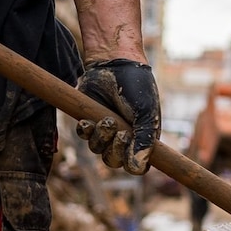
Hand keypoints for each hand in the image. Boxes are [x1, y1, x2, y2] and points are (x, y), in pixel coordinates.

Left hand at [76, 58, 158, 173]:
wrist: (114, 63)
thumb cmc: (136, 86)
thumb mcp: (146, 113)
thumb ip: (144, 140)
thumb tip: (138, 167)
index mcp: (142, 138)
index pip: (138, 166)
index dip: (134, 165)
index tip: (132, 153)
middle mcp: (124, 138)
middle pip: (115, 161)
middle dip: (116, 151)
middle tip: (120, 134)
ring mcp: (105, 130)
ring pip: (98, 150)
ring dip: (101, 137)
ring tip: (106, 119)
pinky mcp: (89, 119)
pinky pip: (84, 136)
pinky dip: (86, 131)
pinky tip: (88, 121)